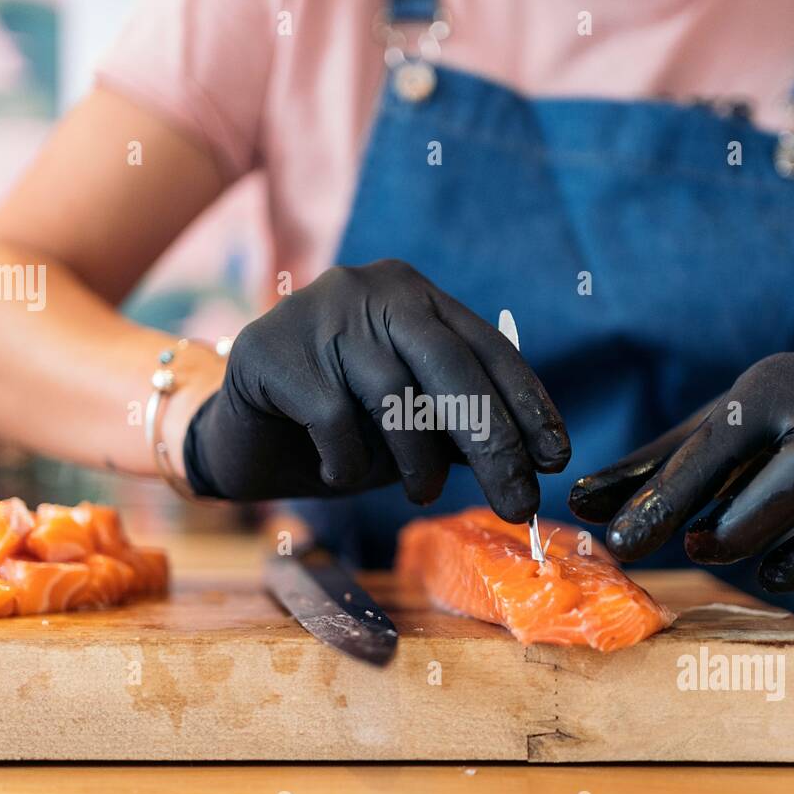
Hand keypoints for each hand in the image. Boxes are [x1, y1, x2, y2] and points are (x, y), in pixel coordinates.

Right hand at [183, 260, 569, 520]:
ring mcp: (318, 312)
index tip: (556, 458)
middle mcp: (371, 290)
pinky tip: (336, 470)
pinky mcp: (272, 349)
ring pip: (395, 397)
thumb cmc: (335, 431)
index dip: (527, 403)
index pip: (487, 347)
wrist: (238, 437)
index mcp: (414, 296)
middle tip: (518, 503)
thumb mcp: (409, 430)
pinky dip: (347, 462)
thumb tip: (533, 462)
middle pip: (451, 368)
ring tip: (419, 493)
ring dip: (417, 462)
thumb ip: (459, 429)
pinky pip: (335, 420)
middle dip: (493, 443)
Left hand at [568, 352, 793, 590]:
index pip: (713, 447)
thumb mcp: (697, 443)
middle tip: (705, 550)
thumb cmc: (750, 437)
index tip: (621, 547)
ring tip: (769, 573)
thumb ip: (641, 475)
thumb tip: (573, 505)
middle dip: (747, 522)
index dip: (665, 500)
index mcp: (766, 389)